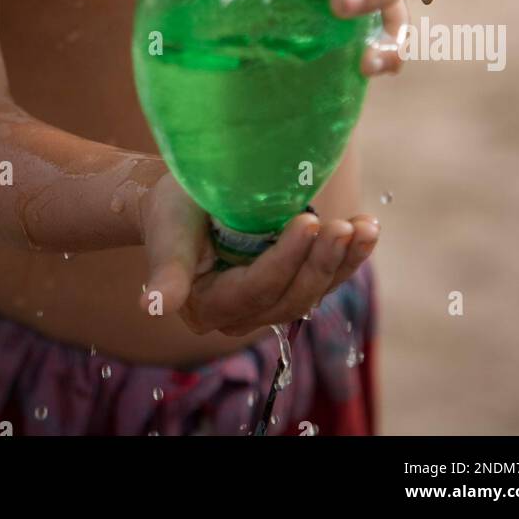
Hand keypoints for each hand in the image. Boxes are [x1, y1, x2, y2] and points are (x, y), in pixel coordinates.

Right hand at [139, 173, 379, 336]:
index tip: (309, 221)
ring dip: (343, 262)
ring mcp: (267, 304)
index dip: (286, 259)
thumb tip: (151, 307)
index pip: (256, 287)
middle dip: (321, 262)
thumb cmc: (172, 209)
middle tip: (345, 225)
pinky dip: (346, 258)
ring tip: (366, 227)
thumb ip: (166, 271)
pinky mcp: (287, 287)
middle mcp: (240, 315)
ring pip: (312, 292)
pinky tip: (367, 232)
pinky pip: (321, 279)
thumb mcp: (168, 232)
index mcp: (208, 306)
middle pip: (290, 296)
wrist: (181, 202)